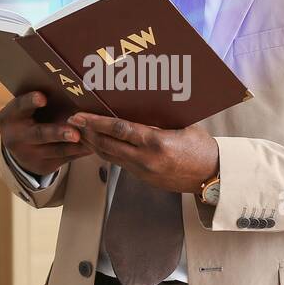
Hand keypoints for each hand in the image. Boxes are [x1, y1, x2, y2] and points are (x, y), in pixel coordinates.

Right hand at [0, 92, 90, 177]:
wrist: (17, 148)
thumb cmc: (27, 117)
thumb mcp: (23, 110)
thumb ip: (37, 100)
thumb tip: (69, 85)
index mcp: (10, 117)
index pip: (19, 107)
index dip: (30, 102)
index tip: (42, 98)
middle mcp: (17, 137)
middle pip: (39, 134)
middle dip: (58, 133)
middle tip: (75, 133)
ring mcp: (29, 154)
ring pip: (57, 150)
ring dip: (77, 145)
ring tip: (94, 138)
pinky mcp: (43, 166)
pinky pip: (65, 159)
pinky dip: (80, 151)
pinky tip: (94, 146)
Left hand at [67, 112, 217, 193]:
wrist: (213, 177)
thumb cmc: (202, 147)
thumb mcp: (182, 126)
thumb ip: (158, 120)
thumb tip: (138, 105)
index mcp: (156, 143)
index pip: (118, 130)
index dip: (96, 122)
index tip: (79, 115)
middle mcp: (145, 160)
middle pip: (107, 145)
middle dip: (87, 133)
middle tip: (71, 121)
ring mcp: (143, 172)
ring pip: (110, 157)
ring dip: (93, 145)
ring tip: (78, 132)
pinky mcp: (143, 179)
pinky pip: (119, 164)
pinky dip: (106, 153)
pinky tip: (99, 145)